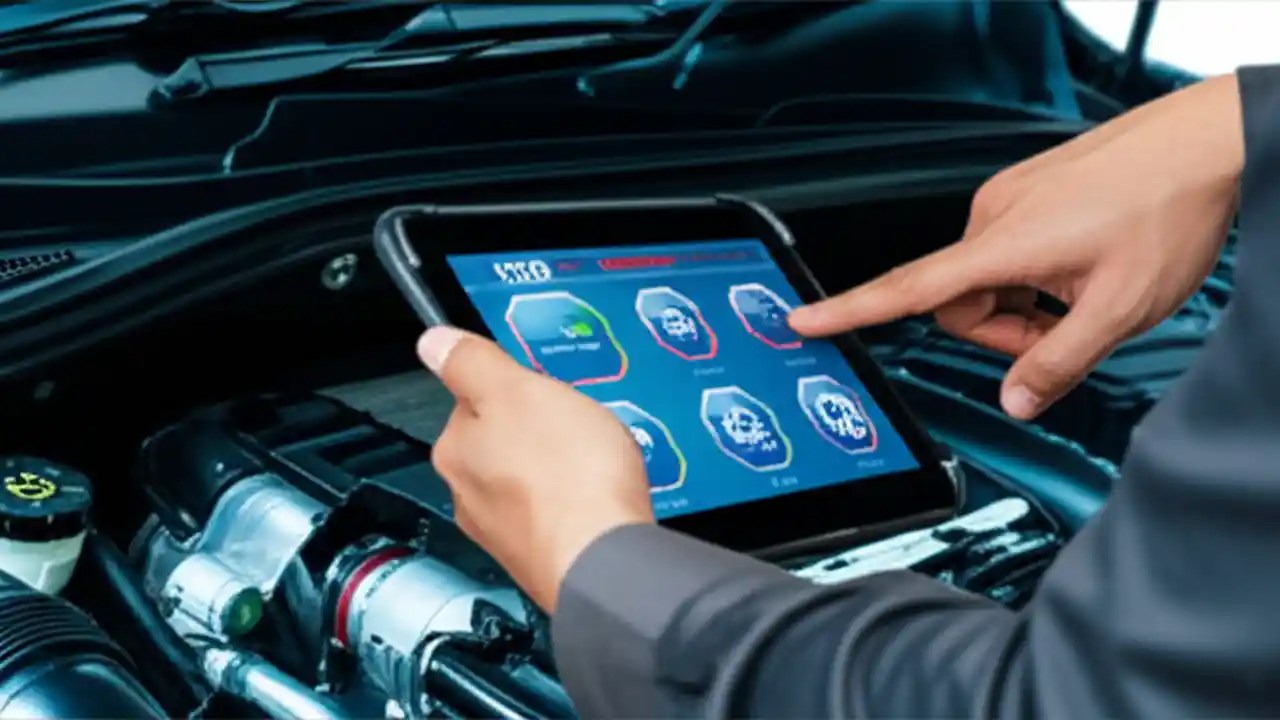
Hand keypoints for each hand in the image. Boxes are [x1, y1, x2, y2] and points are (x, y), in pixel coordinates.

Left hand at [417, 326, 654, 611]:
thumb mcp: (518, 390)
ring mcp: (503, 532)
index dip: (512, 390)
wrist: (605, 560)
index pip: (472, 401)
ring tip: (593, 460)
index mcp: (456, 449)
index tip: (541, 389)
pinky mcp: (541, 556)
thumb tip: (433, 342)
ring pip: (527, 481)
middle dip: (536, 432)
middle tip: (574, 423)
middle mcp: (469, 495)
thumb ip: (472, 363)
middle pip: (500, 443)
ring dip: (557, 468)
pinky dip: (573, 502)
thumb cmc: (567, 477)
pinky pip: (554, 514)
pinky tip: (597, 496)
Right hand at [789, 74, 1243, 419]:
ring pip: (986, 281)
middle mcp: (992, 215)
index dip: (851, 310)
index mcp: (1003, 244)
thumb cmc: (1167, 208)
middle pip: (961, 304)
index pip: (907, 288)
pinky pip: (1006, 254)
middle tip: (1065, 330)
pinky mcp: (1024, 194)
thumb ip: (1059, 364)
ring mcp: (1007, 201)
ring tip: (1083, 293)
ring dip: (1025, 304)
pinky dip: (1035, 276)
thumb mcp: (1122, 309)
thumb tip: (1016, 402)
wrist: (1203, 143)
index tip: (804, 322)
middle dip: (1006, 331)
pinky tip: (1081, 267)